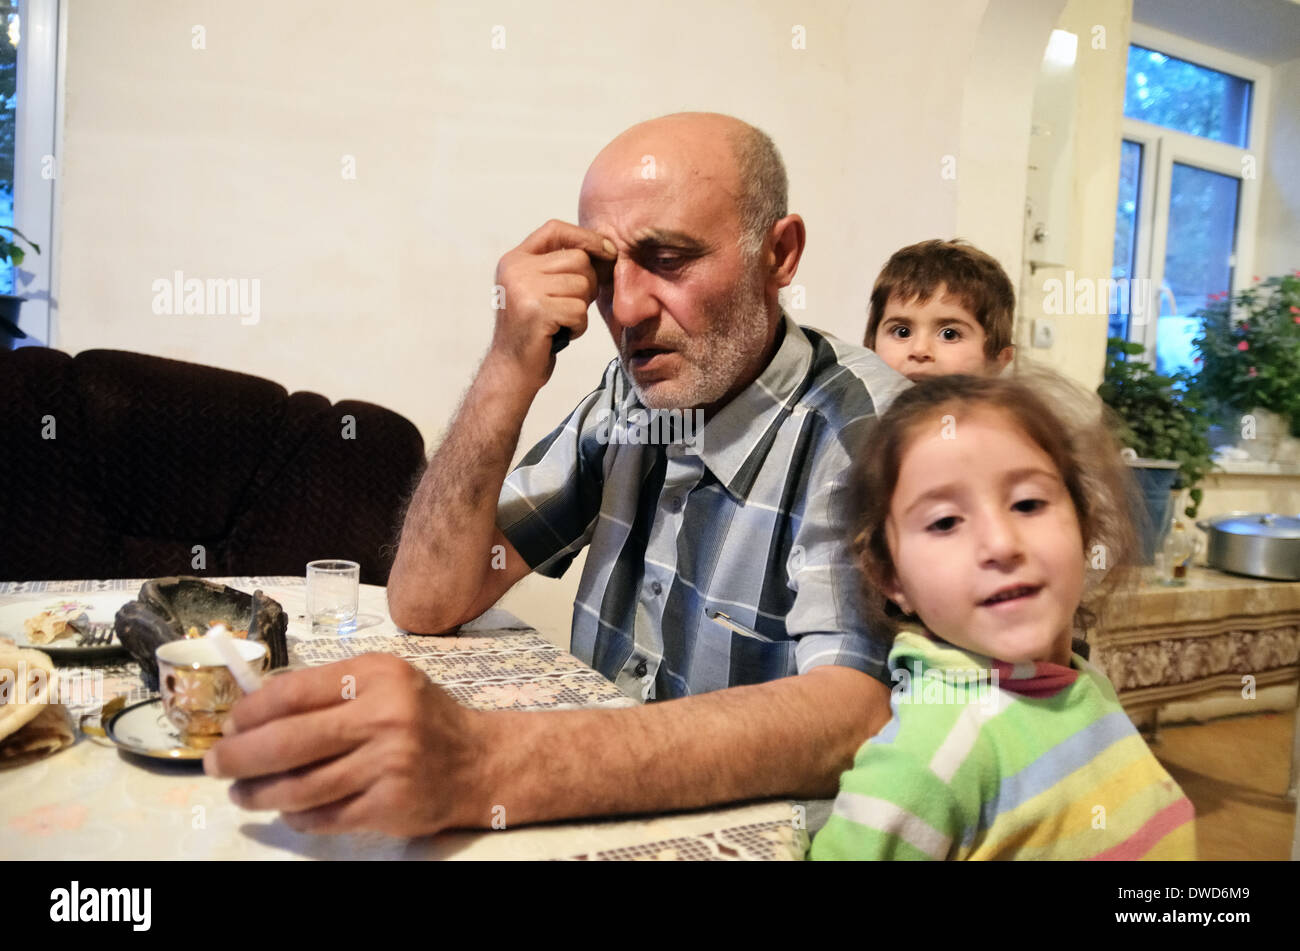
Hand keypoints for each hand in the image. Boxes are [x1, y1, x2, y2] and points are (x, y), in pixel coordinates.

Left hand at [203, 653, 487, 836]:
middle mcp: (384, 717)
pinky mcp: (390, 806)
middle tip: (215, 763)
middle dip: (239, 757)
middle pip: (288, 742)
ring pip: (300, 787)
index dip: (250, 712)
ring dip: (258, 794)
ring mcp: (388, 765)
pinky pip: (324, 817)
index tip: (230, 724)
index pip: (293, 692)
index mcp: (376, 677)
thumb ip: (329, 688)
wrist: (478, 761)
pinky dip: (297, 817)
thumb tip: (255, 709)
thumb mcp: (384, 682)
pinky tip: (287, 810)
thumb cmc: (421, 716)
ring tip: (241, 793)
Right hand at [491, 219, 616, 388]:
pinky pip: (579, 310)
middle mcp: (515, 269)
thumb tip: (608, 248)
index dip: (585, 236)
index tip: (608, 250)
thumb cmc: (535, 330)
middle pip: (577, 259)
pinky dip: (578, 326)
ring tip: (561, 321)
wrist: (512, 369)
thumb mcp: (540, 289)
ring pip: (582, 285)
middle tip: (572, 306)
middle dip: (587, 284)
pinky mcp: (536, 311)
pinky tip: (560, 333)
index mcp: (515, 259)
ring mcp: (523, 288)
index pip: (555, 229)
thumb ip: (561, 267)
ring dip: (581, 309)